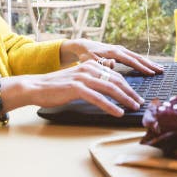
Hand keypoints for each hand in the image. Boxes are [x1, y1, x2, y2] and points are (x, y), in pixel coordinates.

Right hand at [0, 60, 143, 116]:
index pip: (115, 75)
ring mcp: (83, 77)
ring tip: (134, 107)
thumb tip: (109, 84)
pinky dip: (110, 106)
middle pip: (116, 80)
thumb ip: (93, 79)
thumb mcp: (78, 79)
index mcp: (91, 64)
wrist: (36, 87)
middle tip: (140, 103)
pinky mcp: (76, 88)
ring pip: (110, 88)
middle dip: (130, 92)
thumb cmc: (57, 87)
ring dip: (125, 99)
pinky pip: (98, 98)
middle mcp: (89, 68)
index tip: (136, 96)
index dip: (128, 86)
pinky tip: (118, 112)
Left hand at [60, 38, 163, 74]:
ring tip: (159, 69)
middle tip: (162, 71)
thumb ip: (101, 63)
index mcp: (114, 52)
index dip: (142, 67)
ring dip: (149, 62)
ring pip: (137, 56)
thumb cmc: (85, 55)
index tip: (151, 73)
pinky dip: (143, 61)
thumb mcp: (90, 60)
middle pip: (138, 57)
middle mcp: (119, 49)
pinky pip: (134, 57)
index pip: (131, 60)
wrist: (83, 46)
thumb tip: (113, 64)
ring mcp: (121, 50)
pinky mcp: (120, 52)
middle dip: (150, 64)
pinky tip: (149, 66)